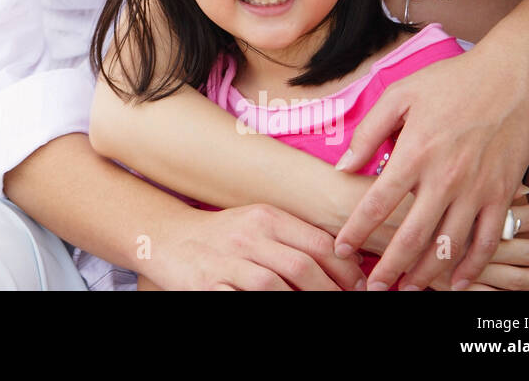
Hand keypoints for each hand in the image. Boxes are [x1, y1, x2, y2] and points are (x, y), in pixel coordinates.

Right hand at [147, 203, 367, 289]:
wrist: (167, 237)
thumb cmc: (222, 235)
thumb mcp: (258, 224)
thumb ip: (294, 239)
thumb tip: (344, 265)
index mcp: (266, 217)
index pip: (318, 242)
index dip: (346, 269)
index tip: (361, 286)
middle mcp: (247, 236)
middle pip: (301, 267)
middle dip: (331, 292)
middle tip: (346, 303)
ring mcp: (225, 261)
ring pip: (273, 287)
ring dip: (301, 302)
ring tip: (319, 311)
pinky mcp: (206, 285)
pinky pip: (241, 301)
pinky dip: (262, 307)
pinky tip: (278, 311)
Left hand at [332, 44, 528, 290]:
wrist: (511, 77)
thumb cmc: (450, 82)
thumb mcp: (399, 95)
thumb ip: (369, 133)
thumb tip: (343, 167)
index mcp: (414, 152)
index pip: (376, 202)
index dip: (356, 230)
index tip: (340, 249)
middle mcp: (445, 177)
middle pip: (411, 235)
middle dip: (389, 266)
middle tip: (371, 287)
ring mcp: (477, 189)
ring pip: (448, 246)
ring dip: (426, 274)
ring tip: (408, 289)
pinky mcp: (502, 194)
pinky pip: (487, 240)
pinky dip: (472, 266)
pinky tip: (456, 281)